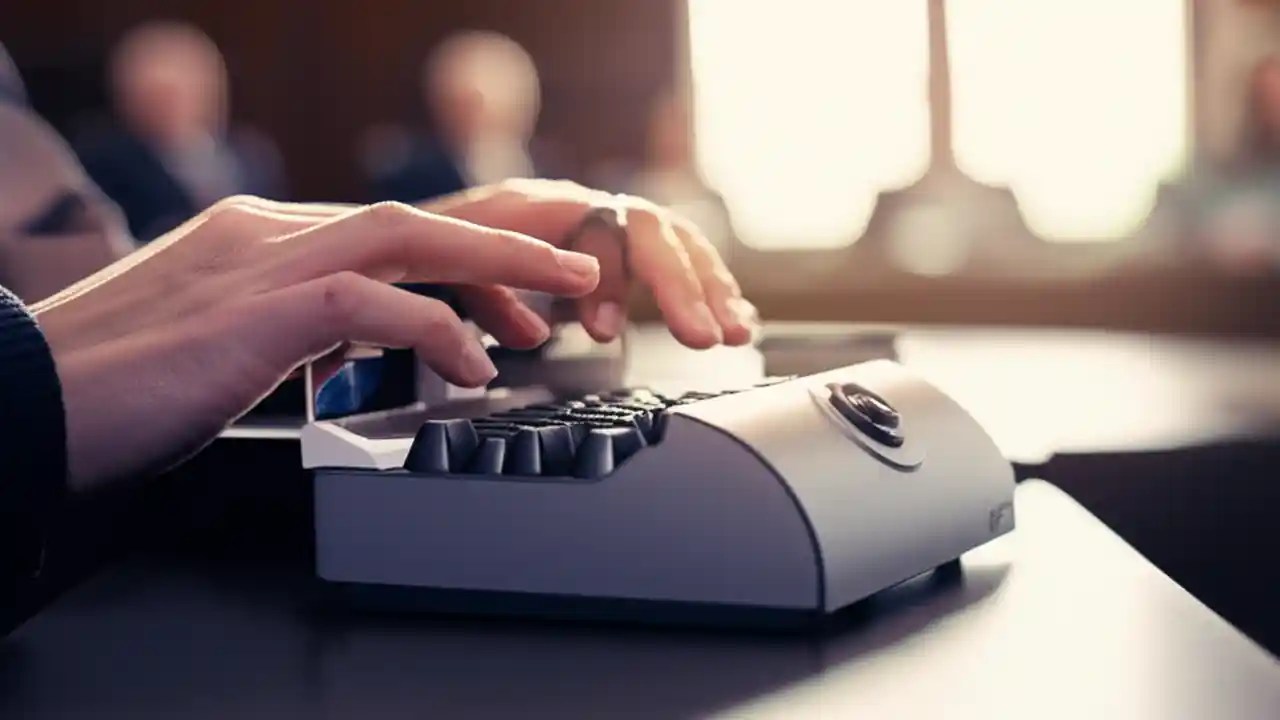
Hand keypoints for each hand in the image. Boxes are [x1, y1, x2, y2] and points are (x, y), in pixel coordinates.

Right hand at [32, 196, 600, 488]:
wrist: (29, 404)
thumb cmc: (118, 390)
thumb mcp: (219, 344)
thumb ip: (284, 329)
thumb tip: (341, 347)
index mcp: (258, 240)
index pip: (382, 233)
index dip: (458, 255)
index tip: (510, 291)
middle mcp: (266, 236)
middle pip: (411, 220)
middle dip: (501, 242)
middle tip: (572, 271)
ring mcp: (262, 265)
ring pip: (409, 238)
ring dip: (495, 264)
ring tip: (559, 302)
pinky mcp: (260, 311)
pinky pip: (375, 304)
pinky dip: (438, 329)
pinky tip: (476, 365)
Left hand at [422, 179, 758, 347]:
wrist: (421, 229)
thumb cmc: (428, 253)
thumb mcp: (439, 267)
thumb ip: (479, 293)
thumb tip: (529, 335)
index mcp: (532, 205)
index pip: (591, 227)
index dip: (604, 279)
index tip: (605, 332)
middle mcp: (579, 204)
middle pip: (647, 230)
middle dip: (680, 285)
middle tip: (703, 337)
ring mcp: (604, 221)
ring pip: (674, 243)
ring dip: (710, 289)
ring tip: (736, 336)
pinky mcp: (621, 247)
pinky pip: (678, 259)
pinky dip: (709, 290)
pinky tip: (736, 322)